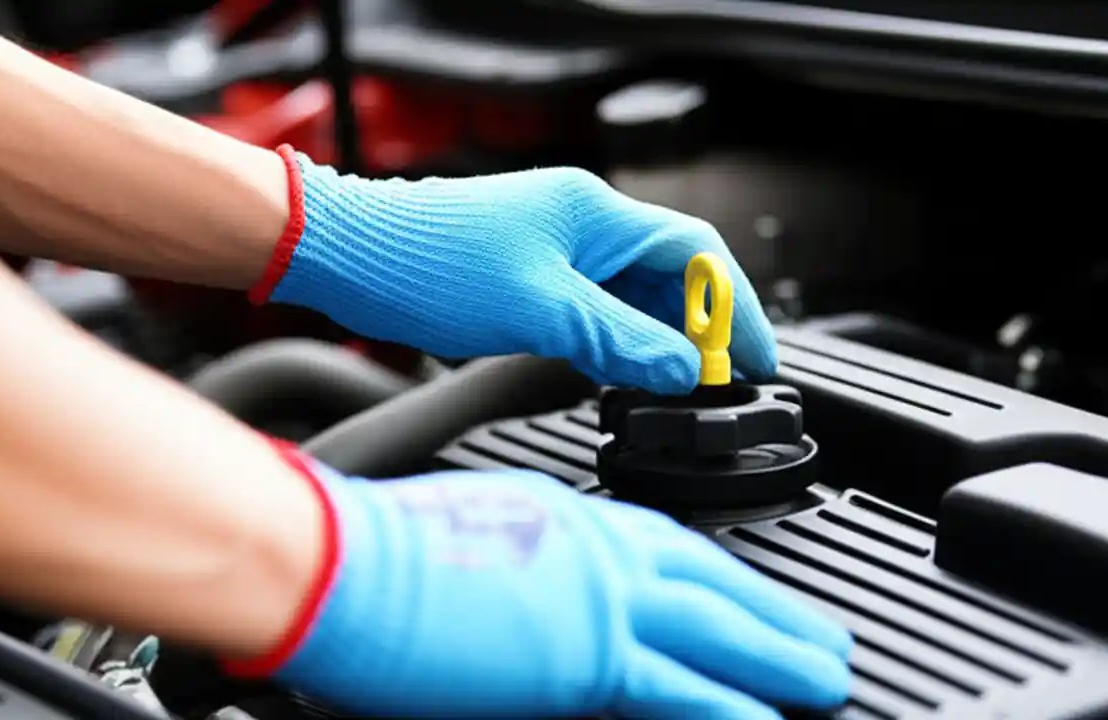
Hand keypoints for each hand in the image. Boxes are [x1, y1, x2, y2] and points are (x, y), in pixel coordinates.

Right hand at [233, 449, 851, 718]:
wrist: (343, 559)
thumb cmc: (374, 547)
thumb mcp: (468, 531)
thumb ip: (521, 556)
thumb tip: (533, 588)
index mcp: (565, 517)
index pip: (662, 542)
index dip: (714, 572)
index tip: (746, 590)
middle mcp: (594, 549)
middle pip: (709, 577)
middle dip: (772, 609)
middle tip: (820, 636)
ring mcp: (594, 600)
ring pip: (716, 626)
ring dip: (778, 651)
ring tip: (824, 676)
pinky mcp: (583, 656)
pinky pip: (678, 685)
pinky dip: (730, 702)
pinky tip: (767, 718)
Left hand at [254, 148, 775, 393]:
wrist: (349, 254)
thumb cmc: (429, 262)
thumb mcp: (542, 311)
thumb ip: (621, 341)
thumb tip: (685, 368)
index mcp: (596, 214)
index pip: (697, 255)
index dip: (735, 309)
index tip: (758, 359)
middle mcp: (581, 224)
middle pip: (668, 277)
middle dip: (699, 330)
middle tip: (721, 385)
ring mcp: (553, 250)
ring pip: (630, 296)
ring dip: (656, 340)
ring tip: (677, 389)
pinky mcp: (525, 277)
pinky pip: (591, 309)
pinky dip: (613, 342)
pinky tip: (619, 374)